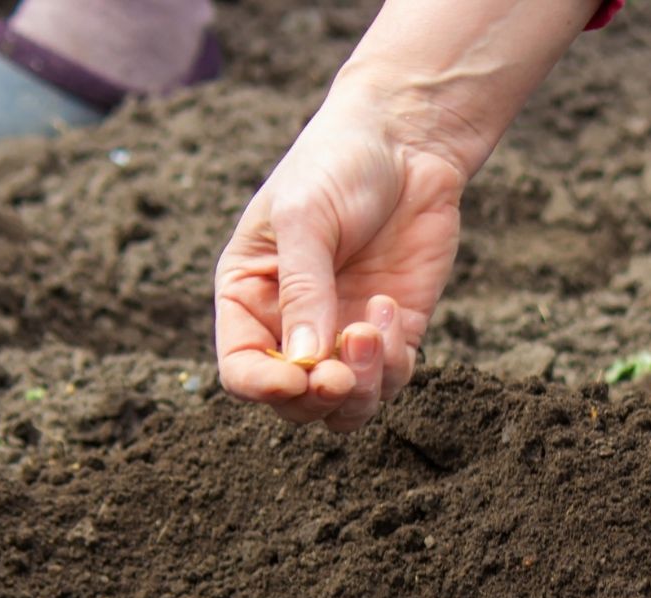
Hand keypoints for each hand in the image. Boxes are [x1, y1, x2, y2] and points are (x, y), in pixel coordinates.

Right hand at [214, 86, 467, 431]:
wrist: (410, 137)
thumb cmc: (338, 162)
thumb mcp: (305, 218)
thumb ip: (302, 291)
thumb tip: (304, 364)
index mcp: (247, 297)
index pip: (241, 370)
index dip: (263, 387)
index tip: (296, 378)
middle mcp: (291, 326)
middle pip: (292, 401)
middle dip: (317, 395)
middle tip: (341, 371)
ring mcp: (342, 333)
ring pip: (342, 406)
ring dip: (358, 390)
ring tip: (370, 332)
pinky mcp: (393, 333)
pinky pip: (388, 381)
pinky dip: (392, 364)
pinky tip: (389, 307)